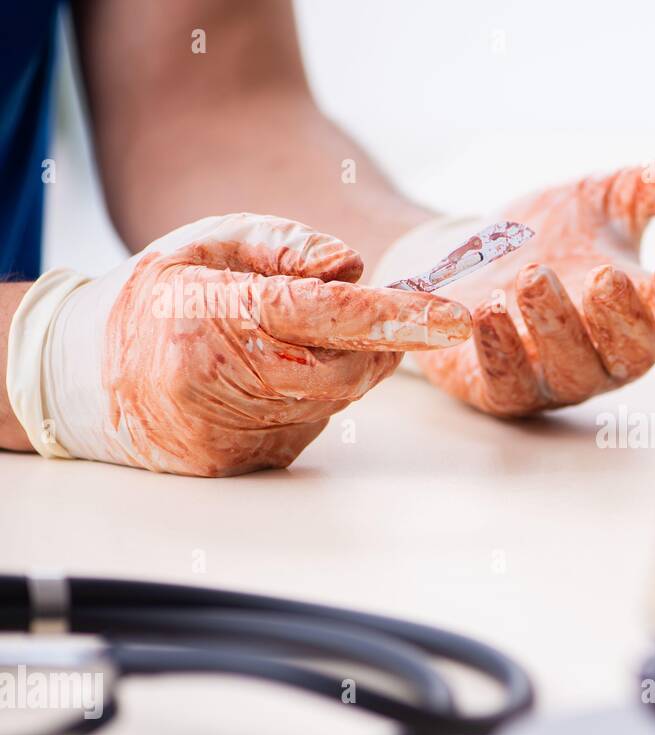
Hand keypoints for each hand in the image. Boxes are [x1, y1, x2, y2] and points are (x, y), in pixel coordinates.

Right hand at [24, 213, 469, 475]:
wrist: (88, 378)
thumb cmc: (160, 296)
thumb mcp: (210, 242)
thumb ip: (284, 246)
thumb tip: (353, 268)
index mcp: (211, 317)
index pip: (326, 315)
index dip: (397, 316)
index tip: (456, 317)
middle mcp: (220, 383)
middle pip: (347, 368)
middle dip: (381, 342)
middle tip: (380, 316)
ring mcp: (231, 433)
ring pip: (335, 400)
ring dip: (344, 365)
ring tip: (297, 338)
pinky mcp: (242, 464)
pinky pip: (311, 426)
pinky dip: (314, 395)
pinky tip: (270, 377)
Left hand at [411, 161, 654, 415]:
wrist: (466, 257)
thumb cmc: (548, 235)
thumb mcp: (600, 199)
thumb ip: (650, 188)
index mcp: (644, 313)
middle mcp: (608, 356)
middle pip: (632, 356)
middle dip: (620, 319)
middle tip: (603, 276)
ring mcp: (555, 377)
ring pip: (570, 373)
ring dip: (556, 327)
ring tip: (534, 276)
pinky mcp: (501, 388)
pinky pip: (506, 384)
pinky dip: (497, 350)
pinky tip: (483, 310)